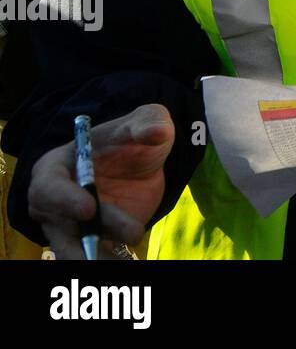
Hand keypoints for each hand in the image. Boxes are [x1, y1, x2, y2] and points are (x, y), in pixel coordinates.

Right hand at [29, 104, 173, 259]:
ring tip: (123, 263)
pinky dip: (109, 261)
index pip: (48, 188)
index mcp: (56, 168)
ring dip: (97, 256)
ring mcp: (71, 225)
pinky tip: (128, 262)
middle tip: (129, 233)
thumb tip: (158, 131)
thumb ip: (146, 124)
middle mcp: (55, 203)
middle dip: (89, 234)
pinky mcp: (92, 241)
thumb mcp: (143, 122)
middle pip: (61, 225)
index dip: (64, 200)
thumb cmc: (130, 138)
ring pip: (75, 248)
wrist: (141, 161)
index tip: (88, 208)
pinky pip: (94, 257)